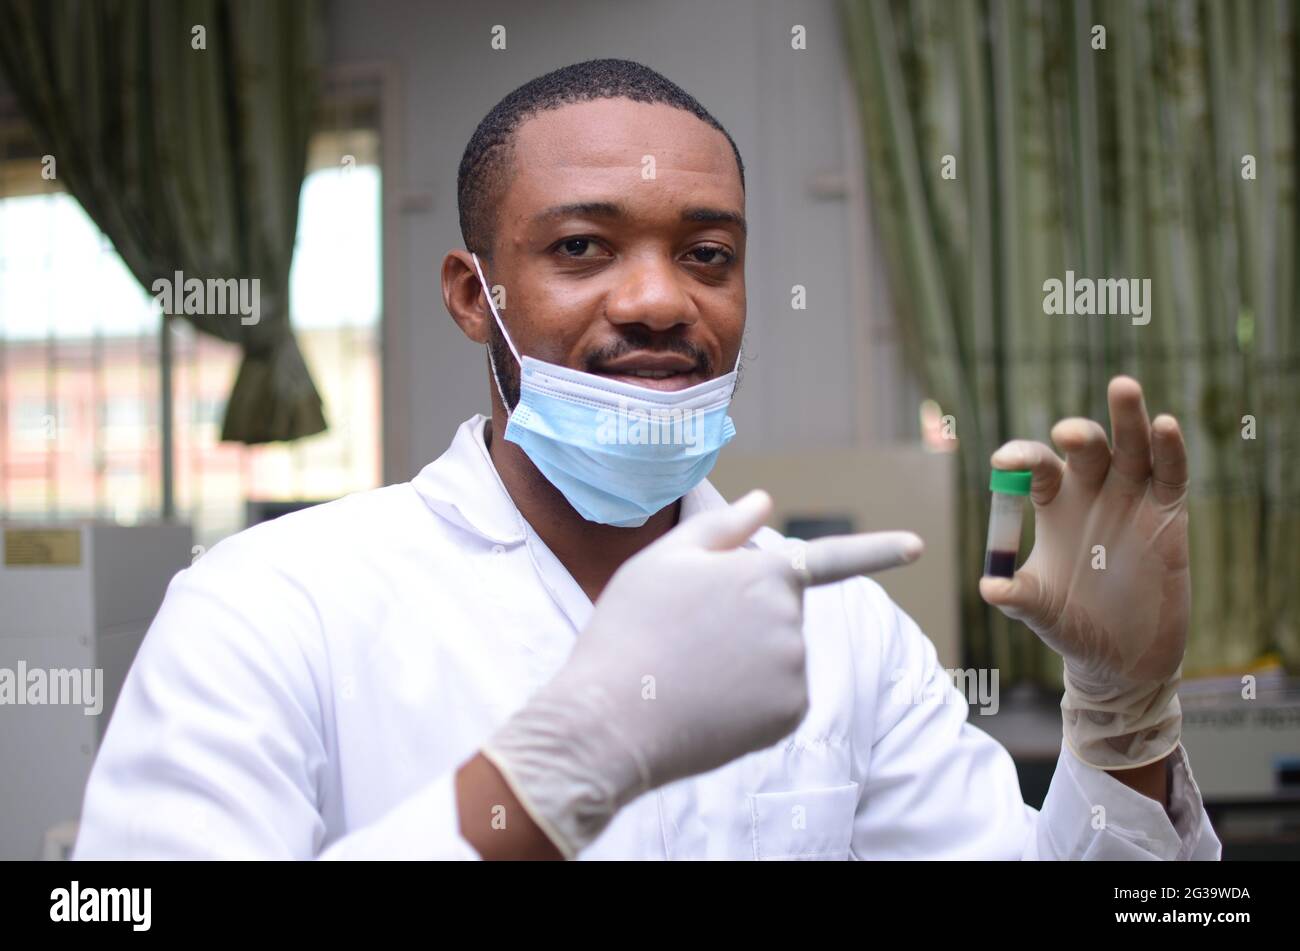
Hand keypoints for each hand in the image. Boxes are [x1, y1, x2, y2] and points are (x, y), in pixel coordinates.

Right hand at [482, 489, 922, 857]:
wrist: (610, 720)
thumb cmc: (629, 629)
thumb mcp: (663, 560)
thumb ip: (720, 527)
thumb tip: (765, 502)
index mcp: (765, 572)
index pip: (833, 557)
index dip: (878, 550)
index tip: (918, 547)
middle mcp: (792, 620)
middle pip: (778, 612)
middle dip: (743, 619)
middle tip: (685, 636)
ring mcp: (795, 670)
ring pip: (776, 655)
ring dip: (743, 660)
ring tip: (688, 670)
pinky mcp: (789, 714)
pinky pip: (777, 697)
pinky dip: (748, 699)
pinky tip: (706, 702)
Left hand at [979, 376, 1188, 769]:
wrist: (1122, 658)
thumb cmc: (1073, 628)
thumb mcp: (1042, 614)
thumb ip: (1020, 598)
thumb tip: (989, 588)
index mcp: (1054, 506)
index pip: (1037, 468)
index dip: (1023, 458)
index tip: (1005, 462)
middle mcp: (1092, 493)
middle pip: (1087, 448)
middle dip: (1079, 433)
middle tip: (1067, 432)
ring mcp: (1132, 499)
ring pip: (1131, 447)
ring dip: (1129, 419)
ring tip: (1123, 388)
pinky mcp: (1168, 514)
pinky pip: (1170, 474)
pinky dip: (1170, 449)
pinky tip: (1166, 426)